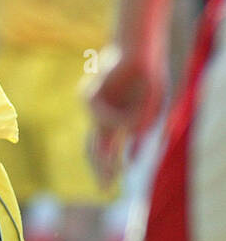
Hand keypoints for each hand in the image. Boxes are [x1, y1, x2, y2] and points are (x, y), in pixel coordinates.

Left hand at [87, 47, 164, 185]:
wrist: (139, 51)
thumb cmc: (147, 79)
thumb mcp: (151, 112)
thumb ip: (141, 135)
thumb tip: (131, 161)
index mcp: (115, 122)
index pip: (104, 151)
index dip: (105, 169)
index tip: (107, 188)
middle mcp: (102, 118)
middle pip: (94, 150)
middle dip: (100, 169)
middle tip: (104, 189)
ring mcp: (95, 108)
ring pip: (97, 139)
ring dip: (111, 149)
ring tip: (124, 146)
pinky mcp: (89, 97)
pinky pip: (103, 119)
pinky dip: (117, 121)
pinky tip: (127, 115)